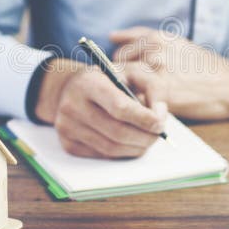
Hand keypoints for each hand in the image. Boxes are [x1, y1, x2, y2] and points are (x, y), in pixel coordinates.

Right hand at [33, 58, 168, 158]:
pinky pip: (103, 156)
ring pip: (112, 148)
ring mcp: (67, 127)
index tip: (160, 122)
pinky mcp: (68, 144)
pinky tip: (130, 141)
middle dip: (145, 137)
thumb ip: (152, 88)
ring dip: (137, 147)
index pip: (120, 108)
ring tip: (147, 137)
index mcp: (88, 83)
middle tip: (158, 133)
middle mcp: (72, 105)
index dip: (144, 119)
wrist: (71, 87)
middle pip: (118, 132)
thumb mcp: (131, 72)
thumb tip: (160, 117)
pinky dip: (122, 152)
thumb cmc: (108, 79)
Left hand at [110, 27, 228, 120]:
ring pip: (123, 83)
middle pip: (117, 66)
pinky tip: (148, 111)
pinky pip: (135, 100)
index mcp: (156, 38)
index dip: (121, 67)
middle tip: (132, 93)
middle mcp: (154, 50)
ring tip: (139, 103)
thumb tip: (112, 36)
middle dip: (120, 81)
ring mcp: (156, 71)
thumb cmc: (204, 67)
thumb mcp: (176, 43)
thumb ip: (143, 38)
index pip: (120, 50)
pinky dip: (138, 107)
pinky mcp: (161, 93)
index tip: (126, 78)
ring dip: (126, 94)